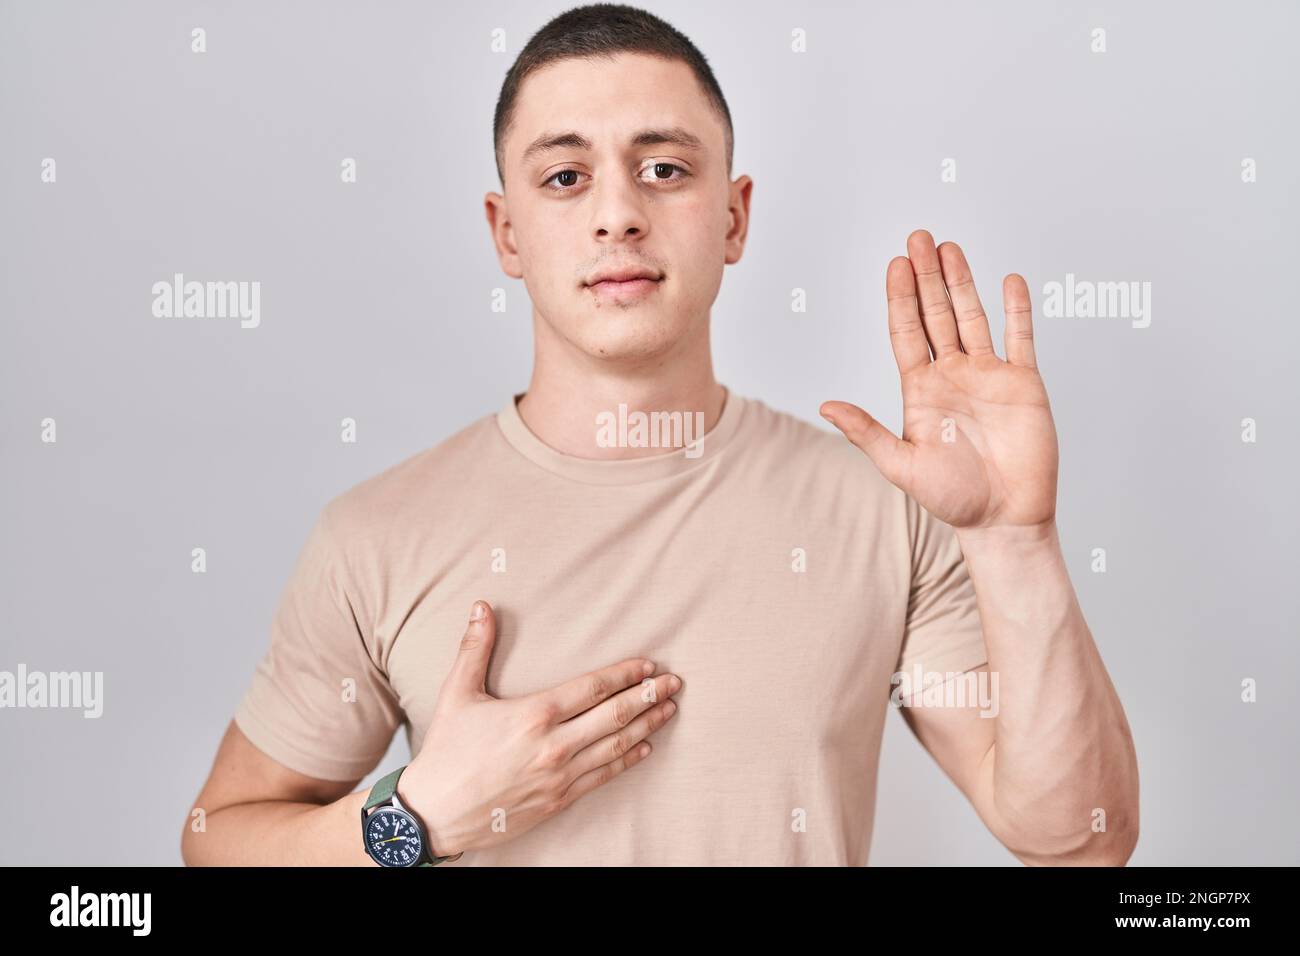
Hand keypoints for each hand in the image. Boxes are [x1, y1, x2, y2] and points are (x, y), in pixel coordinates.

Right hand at [397, 600, 680, 856]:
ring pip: (615, 745)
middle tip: (674, 683)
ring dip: (647, 726)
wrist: (435, 813)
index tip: (648, 665)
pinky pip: (603, 776)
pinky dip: (627, 759)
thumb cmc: (446, 752)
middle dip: (648, 697)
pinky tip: (644, 747)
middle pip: (614, 716)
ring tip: (668, 709)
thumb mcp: (457, 693)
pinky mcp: (559, 799)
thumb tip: (482, 607)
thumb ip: (475, 648)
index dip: (624, 675)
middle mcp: (553, 745)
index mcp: (534, 714)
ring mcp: (559, 775)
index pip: (592, 688)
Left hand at [820, 230, 1058, 531]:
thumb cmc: (953, 499)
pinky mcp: (1024, 384)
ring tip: (949, 248)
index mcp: (920, 390)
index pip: (907, 333)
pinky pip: (1020, 337)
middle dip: (926, 277)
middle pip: (936, 315)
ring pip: (973, 317)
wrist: (1004, 519)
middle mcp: (952, 376)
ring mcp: (988, 376)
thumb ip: (866, 431)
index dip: (900, 299)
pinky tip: (1007, 280)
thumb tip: (825, 406)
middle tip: (918, 238)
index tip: (895, 266)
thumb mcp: (900, 464)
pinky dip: (1016, 310)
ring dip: (962, 282)